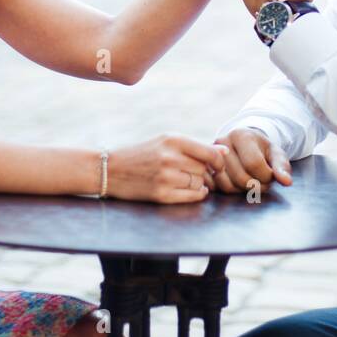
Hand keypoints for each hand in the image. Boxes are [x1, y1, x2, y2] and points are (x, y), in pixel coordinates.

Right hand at [106, 135, 228, 203]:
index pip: (209, 152)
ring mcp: (165, 177)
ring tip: (184, 179)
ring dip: (197, 183)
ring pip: (199, 183)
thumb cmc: (142, 153)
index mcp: (173, 140)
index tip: (217, 165)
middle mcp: (170, 158)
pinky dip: (196, 195)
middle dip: (203, 172)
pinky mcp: (161, 195)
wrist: (111, 169)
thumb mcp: (166, 142)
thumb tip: (225, 153)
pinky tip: (189, 189)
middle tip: (193, 172)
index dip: (218, 161)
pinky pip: (192, 197)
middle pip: (204, 169)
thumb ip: (195, 146)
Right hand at [213, 128, 291, 194]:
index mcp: (241, 135)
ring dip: (243, 191)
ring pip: (228, 185)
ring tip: (252, 182)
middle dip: (257, 186)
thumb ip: (282, 166)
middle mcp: (222, 143)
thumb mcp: (276, 154)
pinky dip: (231, 191)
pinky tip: (239, 184)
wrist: (244, 145)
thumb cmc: (262, 150)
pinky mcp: (205, 168)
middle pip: (241, 177)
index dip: (266, 176)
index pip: (253, 163)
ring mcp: (210, 156)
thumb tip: (287, 182)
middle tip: (263, 183)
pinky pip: (217, 188)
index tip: (271, 176)